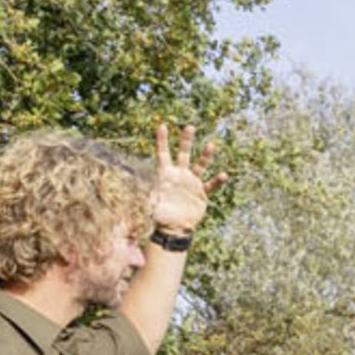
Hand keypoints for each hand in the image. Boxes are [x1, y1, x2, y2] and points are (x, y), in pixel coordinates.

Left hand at [150, 121, 226, 237]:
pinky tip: (223, 175)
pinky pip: (210, 185)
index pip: (163, 154)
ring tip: (210, 145)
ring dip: (205, 156)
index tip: (163, 126)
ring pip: (200, 166)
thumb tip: (131, 184)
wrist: (173, 229)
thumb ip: (143, 192)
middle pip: (183, 154)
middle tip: (189, 127)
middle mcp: (179, 176)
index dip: (162, 140)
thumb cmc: (159, 216)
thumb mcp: (149, 202)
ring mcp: (191, 183)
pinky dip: (217, 181)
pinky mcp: (201, 193)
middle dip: (186, 141)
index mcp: (165, 175)